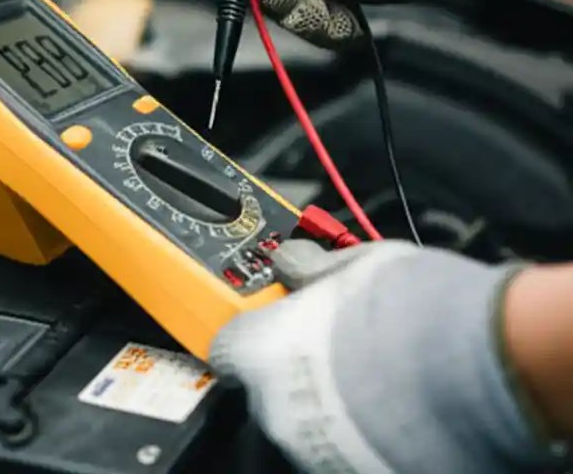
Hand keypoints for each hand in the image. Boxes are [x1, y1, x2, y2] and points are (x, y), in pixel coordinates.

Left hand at [210, 241, 557, 472]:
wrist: (485, 368)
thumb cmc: (418, 309)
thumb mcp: (355, 262)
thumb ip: (311, 266)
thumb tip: (294, 261)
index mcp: (259, 351)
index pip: (228, 346)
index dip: (257, 331)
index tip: (279, 321)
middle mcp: (275, 407)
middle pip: (267, 385)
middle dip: (295, 365)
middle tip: (339, 344)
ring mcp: (314, 447)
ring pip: (306, 420)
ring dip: (330, 401)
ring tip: (380, 373)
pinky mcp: (351, 469)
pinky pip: (343, 447)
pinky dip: (362, 432)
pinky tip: (397, 407)